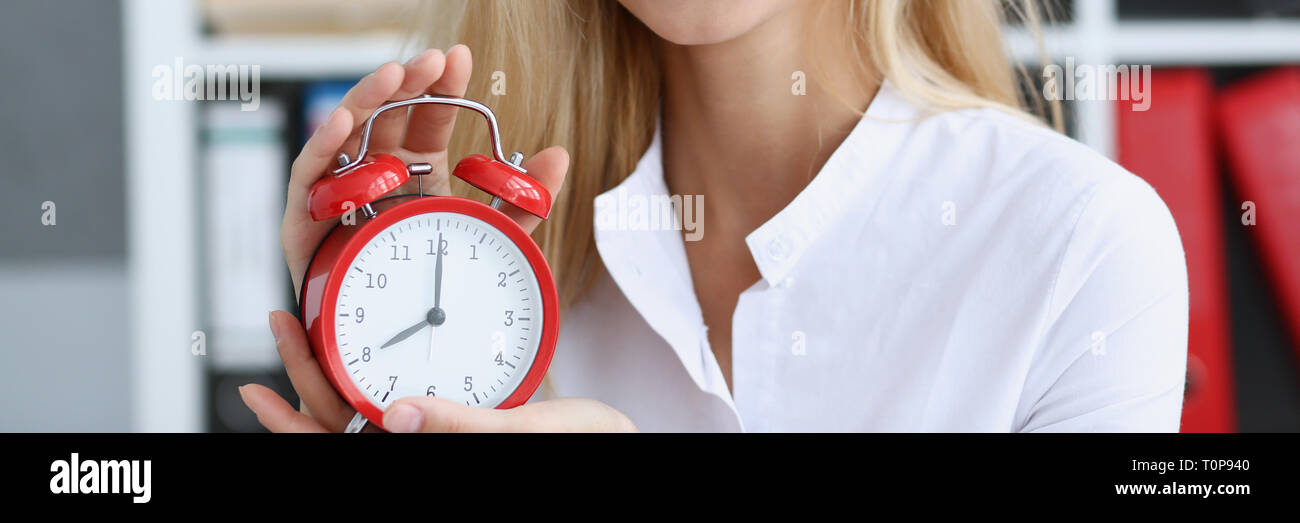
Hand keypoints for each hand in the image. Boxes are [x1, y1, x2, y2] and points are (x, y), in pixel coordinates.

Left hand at [240, 310, 636, 432]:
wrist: (616, 438)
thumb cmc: (583, 445)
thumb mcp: (524, 434)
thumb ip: (461, 425)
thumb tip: (394, 418)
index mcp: (430, 458)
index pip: (340, 446)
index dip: (291, 424)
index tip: (260, 387)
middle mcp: (422, 443)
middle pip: (340, 420)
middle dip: (303, 373)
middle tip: (280, 321)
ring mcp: (434, 429)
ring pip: (363, 404)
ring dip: (331, 364)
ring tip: (306, 322)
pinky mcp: (452, 411)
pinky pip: (397, 388)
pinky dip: (372, 360)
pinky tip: (365, 333)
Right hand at [281, 45, 569, 294]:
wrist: (396, 353)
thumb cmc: (434, 295)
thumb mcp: (490, 243)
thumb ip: (522, 203)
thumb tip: (558, 155)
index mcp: (416, 176)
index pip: (428, 121)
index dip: (442, 89)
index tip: (459, 59)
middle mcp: (374, 178)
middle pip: (386, 118)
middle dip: (407, 84)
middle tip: (432, 61)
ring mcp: (339, 197)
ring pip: (347, 136)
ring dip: (367, 101)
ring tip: (393, 76)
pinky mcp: (306, 224)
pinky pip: (309, 179)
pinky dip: (322, 147)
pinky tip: (343, 122)